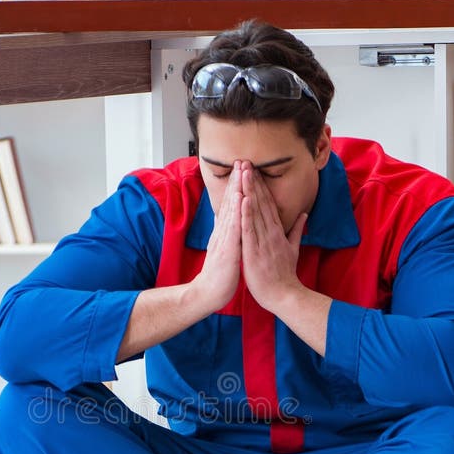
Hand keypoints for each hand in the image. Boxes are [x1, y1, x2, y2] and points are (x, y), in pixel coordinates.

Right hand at [188, 162, 242, 314]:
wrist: (209, 293)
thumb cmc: (221, 274)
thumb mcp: (227, 249)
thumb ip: (228, 234)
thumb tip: (229, 220)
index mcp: (226, 232)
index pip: (233, 205)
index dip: (238, 186)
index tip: (244, 169)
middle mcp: (223, 232)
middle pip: (230, 203)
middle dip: (237, 181)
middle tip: (242, 160)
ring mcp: (224, 240)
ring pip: (231, 211)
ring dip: (236, 191)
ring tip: (241, 173)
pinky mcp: (226, 250)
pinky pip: (232, 230)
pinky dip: (236, 214)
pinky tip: (240, 201)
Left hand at [241, 163, 306, 312]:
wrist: (284, 295)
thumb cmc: (285, 275)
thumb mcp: (293, 249)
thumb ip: (296, 231)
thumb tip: (304, 215)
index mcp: (277, 232)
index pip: (268, 204)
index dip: (261, 186)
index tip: (254, 169)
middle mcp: (271, 233)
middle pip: (261, 203)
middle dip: (253, 182)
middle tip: (246, 161)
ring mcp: (263, 241)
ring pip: (255, 212)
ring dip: (249, 191)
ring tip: (243, 173)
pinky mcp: (254, 251)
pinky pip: (250, 230)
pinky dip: (246, 214)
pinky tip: (243, 199)